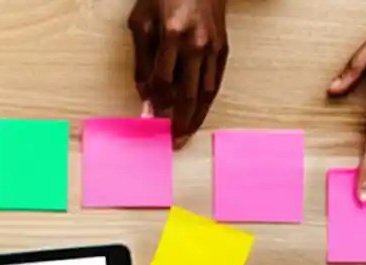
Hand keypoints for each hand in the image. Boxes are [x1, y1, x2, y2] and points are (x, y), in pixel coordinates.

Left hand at [128, 0, 228, 141]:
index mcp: (172, 35)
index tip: (149, 124)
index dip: (155, 106)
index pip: (162, 83)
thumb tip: (145, 97)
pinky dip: (206, 102)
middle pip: (187, 95)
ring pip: (205, 93)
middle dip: (179, 122)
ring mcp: (214, 48)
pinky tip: (198, 114)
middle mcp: (197, 44)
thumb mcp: (141, 22)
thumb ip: (141, 61)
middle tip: (173, 143)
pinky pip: (215, 83)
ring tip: (186, 136)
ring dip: (196, 118)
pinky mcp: (224, 49)